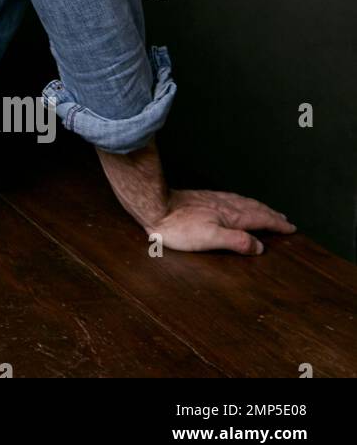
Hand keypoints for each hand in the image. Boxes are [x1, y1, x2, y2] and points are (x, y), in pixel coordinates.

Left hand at [147, 189, 296, 253]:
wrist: (155, 206)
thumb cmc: (178, 226)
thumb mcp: (210, 239)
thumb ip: (236, 242)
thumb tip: (259, 246)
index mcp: (231, 215)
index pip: (261, 219)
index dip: (277, 224)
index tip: (290, 228)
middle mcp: (226, 205)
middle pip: (255, 208)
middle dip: (271, 214)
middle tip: (284, 219)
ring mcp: (214, 199)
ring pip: (243, 202)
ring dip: (258, 207)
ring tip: (266, 211)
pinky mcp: (203, 198)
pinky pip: (231, 198)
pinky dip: (242, 202)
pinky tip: (236, 203)